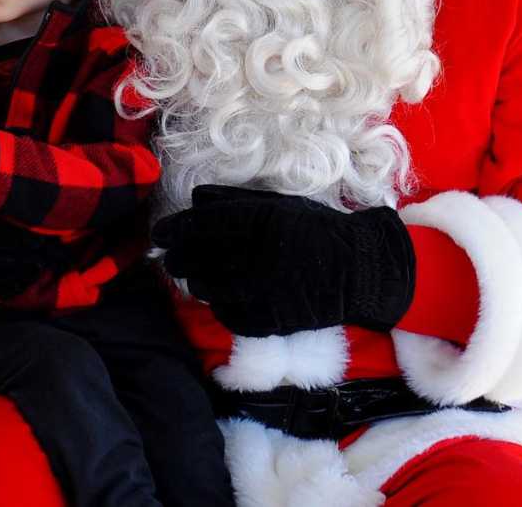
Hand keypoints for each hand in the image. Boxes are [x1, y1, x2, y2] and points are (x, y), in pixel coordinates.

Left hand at [151, 184, 414, 335]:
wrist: (363, 269)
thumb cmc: (319, 230)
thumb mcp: (282, 205)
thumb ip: (237, 201)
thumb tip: (195, 200)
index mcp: (265, 220)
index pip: (205, 224)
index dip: (176, 229)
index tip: (159, 233)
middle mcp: (262, 255)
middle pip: (201, 258)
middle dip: (178, 259)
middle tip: (169, 259)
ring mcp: (267, 291)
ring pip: (210, 289)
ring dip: (194, 283)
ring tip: (191, 278)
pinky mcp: (274, 320)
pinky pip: (231, 317)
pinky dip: (219, 307)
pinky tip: (219, 299)